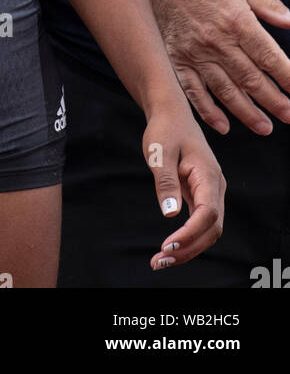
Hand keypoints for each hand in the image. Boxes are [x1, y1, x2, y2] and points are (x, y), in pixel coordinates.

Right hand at [139, 0, 289, 134]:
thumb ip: (267, 5)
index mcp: (237, 21)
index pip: (269, 57)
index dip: (287, 77)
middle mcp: (217, 41)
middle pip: (251, 80)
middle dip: (274, 101)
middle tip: (289, 116)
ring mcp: (194, 52)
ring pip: (225, 90)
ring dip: (247, 112)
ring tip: (265, 127)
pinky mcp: (176, 57)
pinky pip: (193, 90)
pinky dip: (207, 110)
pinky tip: (222, 125)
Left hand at [141, 100, 225, 270]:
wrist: (171, 113)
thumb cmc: (164, 129)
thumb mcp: (159, 151)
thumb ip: (165, 182)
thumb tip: (170, 214)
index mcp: (207, 174)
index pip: (207, 213)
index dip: (190, 233)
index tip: (167, 246)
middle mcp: (215, 186)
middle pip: (211, 228)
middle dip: (189, 248)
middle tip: (160, 261)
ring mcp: (210, 191)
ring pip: (208, 229)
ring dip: (188, 247)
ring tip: (161, 260)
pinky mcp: (202, 194)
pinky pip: (200, 222)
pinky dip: (187, 237)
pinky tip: (169, 248)